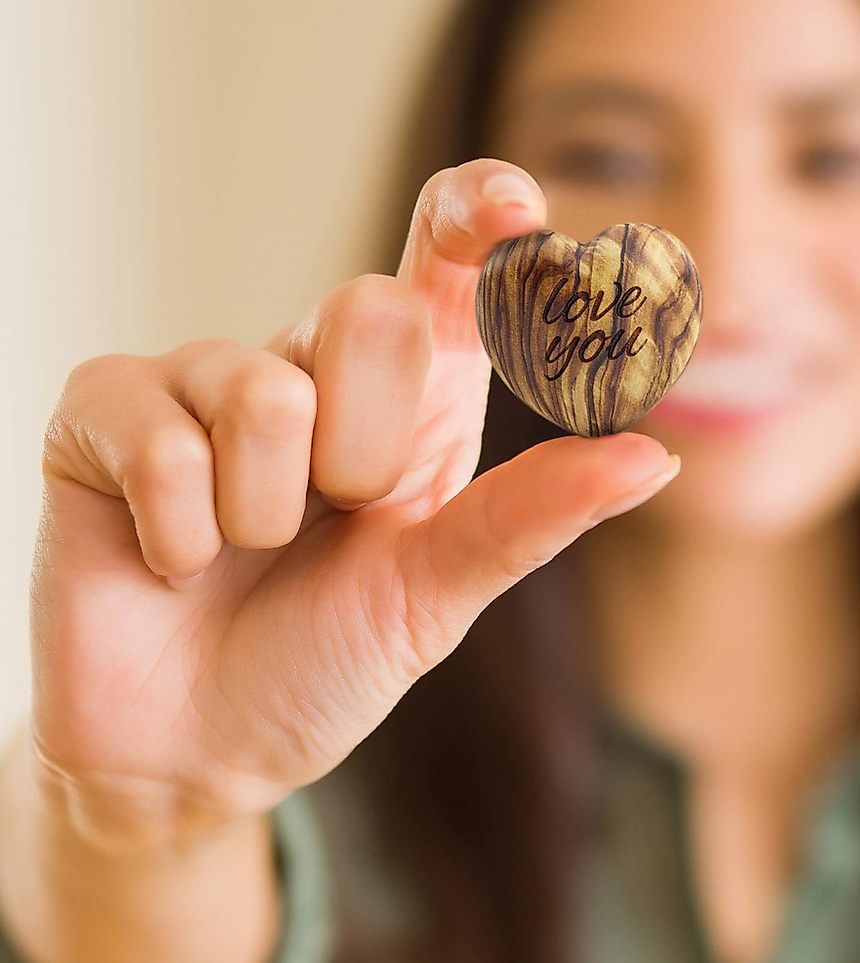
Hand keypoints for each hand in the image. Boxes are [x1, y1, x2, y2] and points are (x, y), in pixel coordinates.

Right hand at [27, 159, 680, 850]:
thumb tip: (653, 458)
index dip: (478, 215)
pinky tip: (173, 559)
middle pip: (371, 311)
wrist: (198, 748)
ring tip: (247, 549)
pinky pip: (158, 440)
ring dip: (267, 512)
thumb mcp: (440, 591)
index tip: (518, 214)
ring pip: (266, 392)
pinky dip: (180, 534)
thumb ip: (534, 516)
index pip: (444, 258)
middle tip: (337, 515)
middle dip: (367, 449)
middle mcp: (314, 364)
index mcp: (410, 392)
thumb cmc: (328, 656)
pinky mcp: (102, 412)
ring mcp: (203, 379)